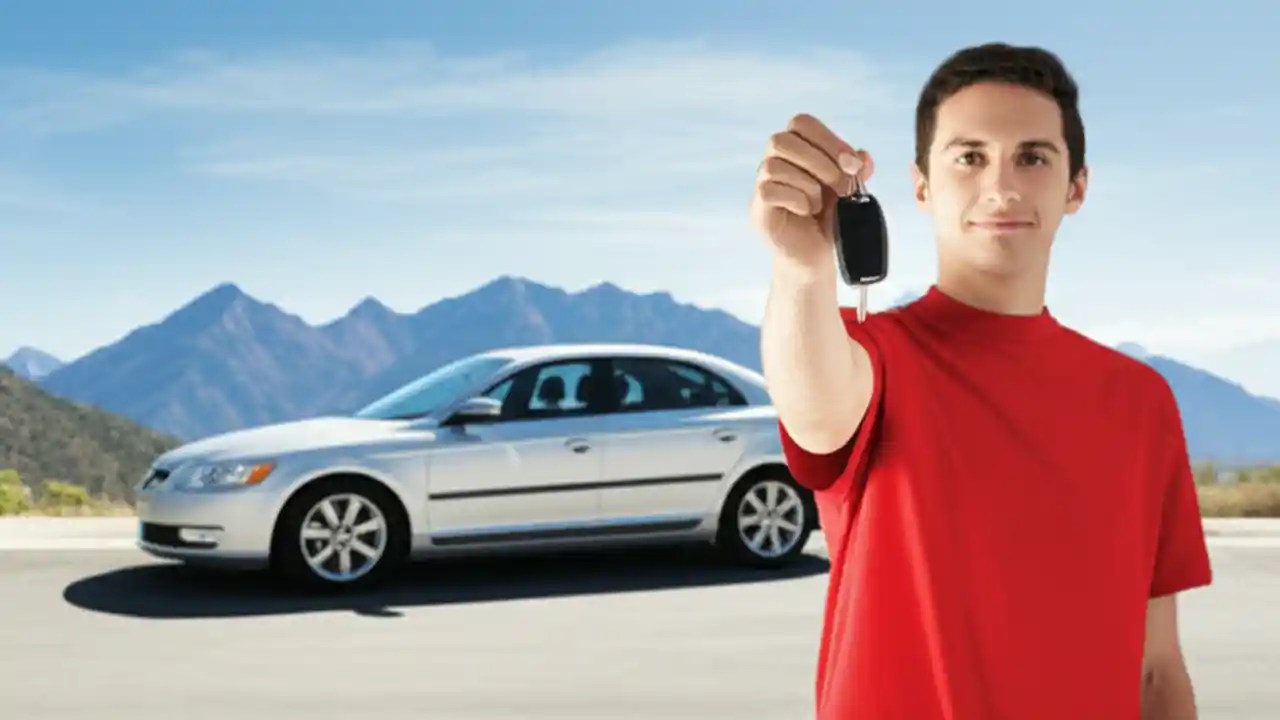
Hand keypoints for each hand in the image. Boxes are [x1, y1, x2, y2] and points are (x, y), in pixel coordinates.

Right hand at [750, 113, 875, 273]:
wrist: (816, 257)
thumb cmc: (829, 220)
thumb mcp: (850, 191)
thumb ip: (856, 172)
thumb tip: (862, 157)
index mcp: (797, 150)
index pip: (801, 123)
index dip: (828, 139)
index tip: (852, 164)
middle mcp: (774, 162)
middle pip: (782, 140)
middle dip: (819, 161)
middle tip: (842, 186)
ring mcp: (763, 185)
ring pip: (775, 166)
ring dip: (808, 185)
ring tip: (819, 204)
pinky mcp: (758, 208)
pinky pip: (769, 190)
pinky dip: (796, 200)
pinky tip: (806, 212)